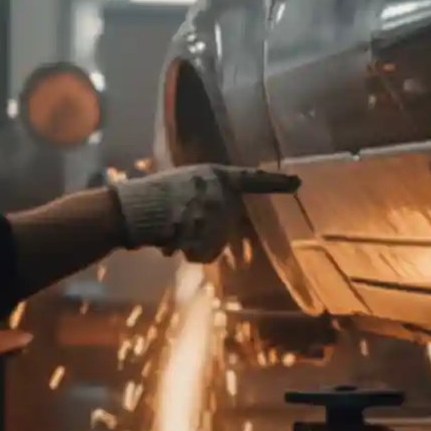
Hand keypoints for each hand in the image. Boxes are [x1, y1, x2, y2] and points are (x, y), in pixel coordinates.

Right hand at [110, 164, 299, 262]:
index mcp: (217, 175)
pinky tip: (172, 241)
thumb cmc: (155, 196)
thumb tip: (225, 213)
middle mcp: (221, 192)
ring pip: (216, 243)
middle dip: (207, 229)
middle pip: (228, 223)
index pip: (253, 179)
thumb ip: (210, 192)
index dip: (276, 182)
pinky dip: (190, 253)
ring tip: (173, 230)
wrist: (133, 209)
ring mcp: (214, 213)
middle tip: (180, 221)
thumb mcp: (187, 182)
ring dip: (196, 243)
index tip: (298, 182)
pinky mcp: (205, 233)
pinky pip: (205, 254)